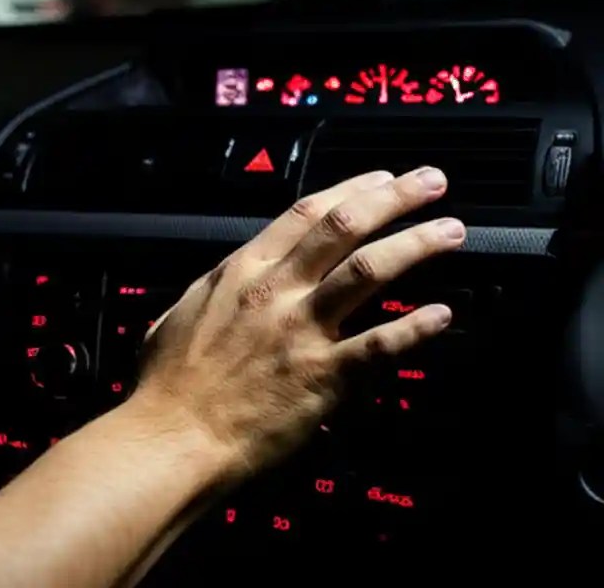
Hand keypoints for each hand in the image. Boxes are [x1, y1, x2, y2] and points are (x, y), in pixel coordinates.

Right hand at [132, 167, 464, 475]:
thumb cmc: (166, 388)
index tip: (380, 178)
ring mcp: (301, 330)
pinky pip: (381, 344)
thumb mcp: (176, 319)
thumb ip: (208, 297)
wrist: (171, 437)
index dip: (349, 189)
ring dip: (416, 245)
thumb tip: (215, 291)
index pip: (304, 214)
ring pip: (369, 269)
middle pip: (344, 226)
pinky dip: (416, 327)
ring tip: (450, 231)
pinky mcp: (323, 375)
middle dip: (394, 198)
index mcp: (240, 273)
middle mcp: (275, 291)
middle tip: (430, 183)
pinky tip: (442, 315)